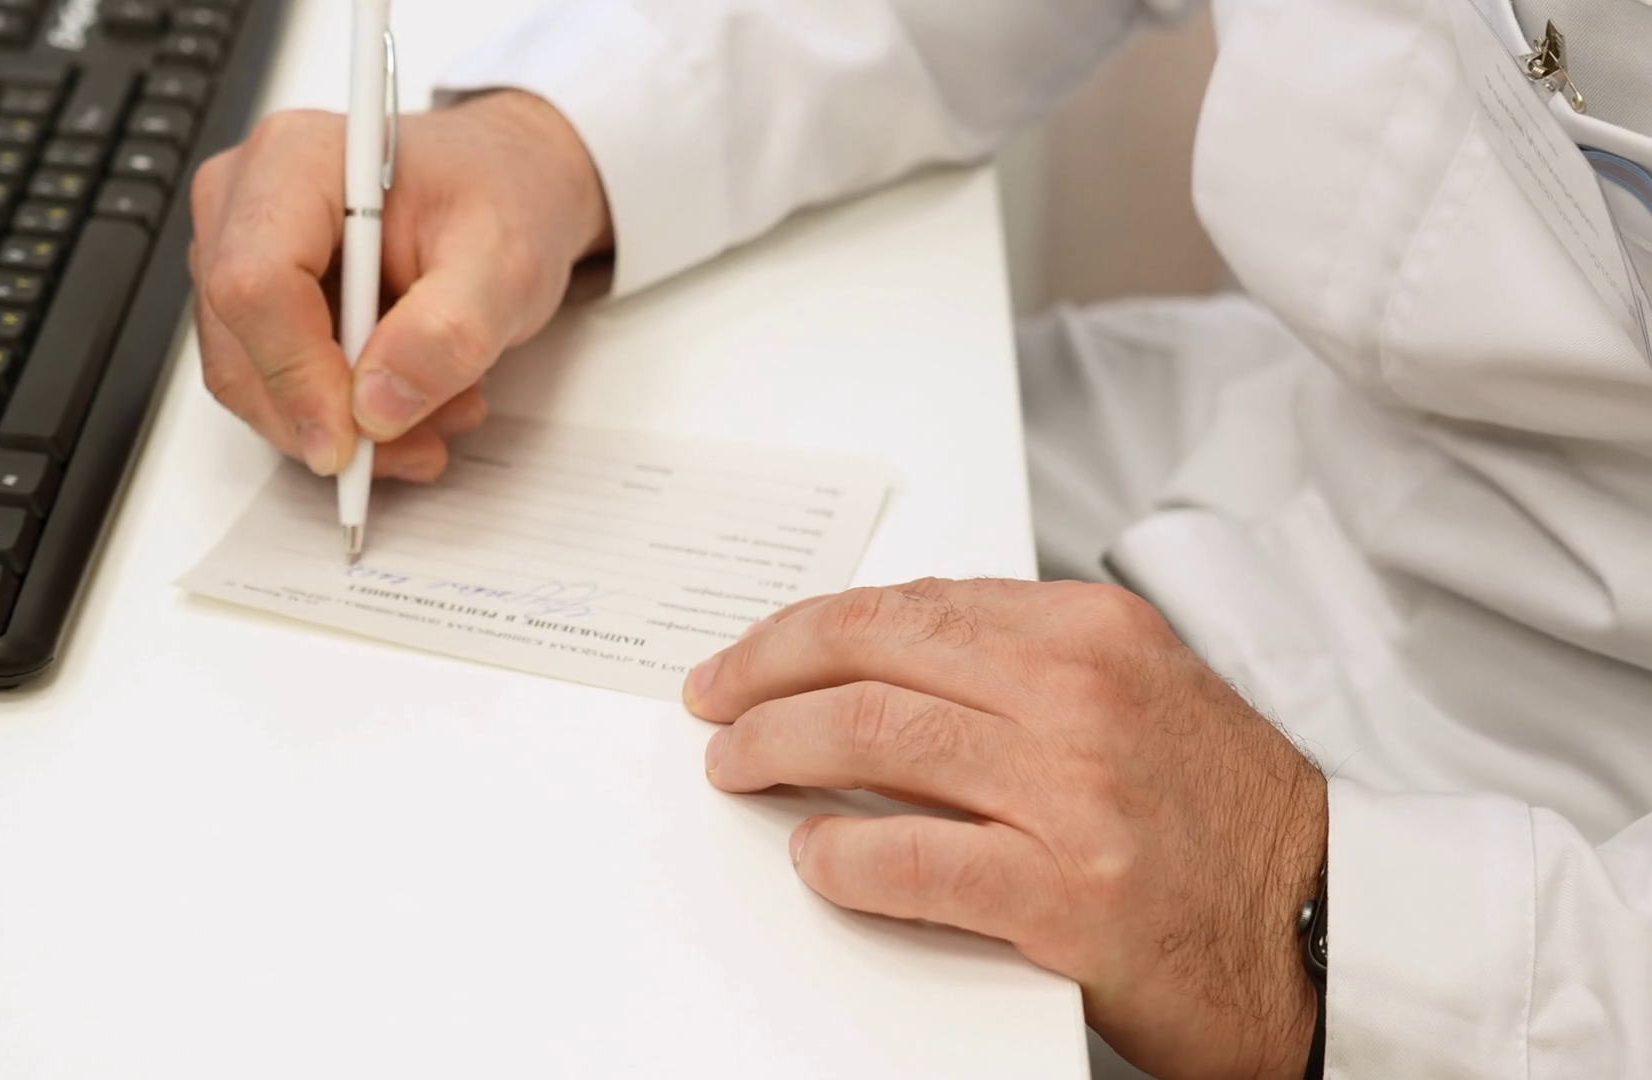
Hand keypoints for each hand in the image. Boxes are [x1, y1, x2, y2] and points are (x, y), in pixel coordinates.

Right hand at [188, 91, 610, 479]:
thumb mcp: (505, 261)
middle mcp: (248, 201)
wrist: (509, 187)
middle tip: (421, 440)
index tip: (352, 438)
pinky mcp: (259, 302)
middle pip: (242, 342)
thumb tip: (377, 404)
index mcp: (298, 161)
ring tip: (436, 411)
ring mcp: (241, 252)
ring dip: (342, 425)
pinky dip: (339, 417)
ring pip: (251, 379)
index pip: (256, 283)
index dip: (297, 375)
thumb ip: (448, 330)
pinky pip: (272, 386)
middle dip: (328, 416)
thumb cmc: (500, 196)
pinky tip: (407, 403)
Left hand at [686, 578, 1326, 1079]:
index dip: (809, 626)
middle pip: (874, 653)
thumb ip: (1018, 666)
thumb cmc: (1224, 818)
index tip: (756, 651)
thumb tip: (879, 662)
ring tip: (738, 767)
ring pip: (875, 738)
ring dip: (778, 748)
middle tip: (715, 700)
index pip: (911, 603)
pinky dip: (843, 855)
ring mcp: (1075, 794)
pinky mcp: (1069, 895)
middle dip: (766, 671)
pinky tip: (816, 855)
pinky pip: (913, 860)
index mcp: (1092, 634)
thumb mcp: (1134, 694)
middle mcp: (1080, 696)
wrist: (1331, 928)